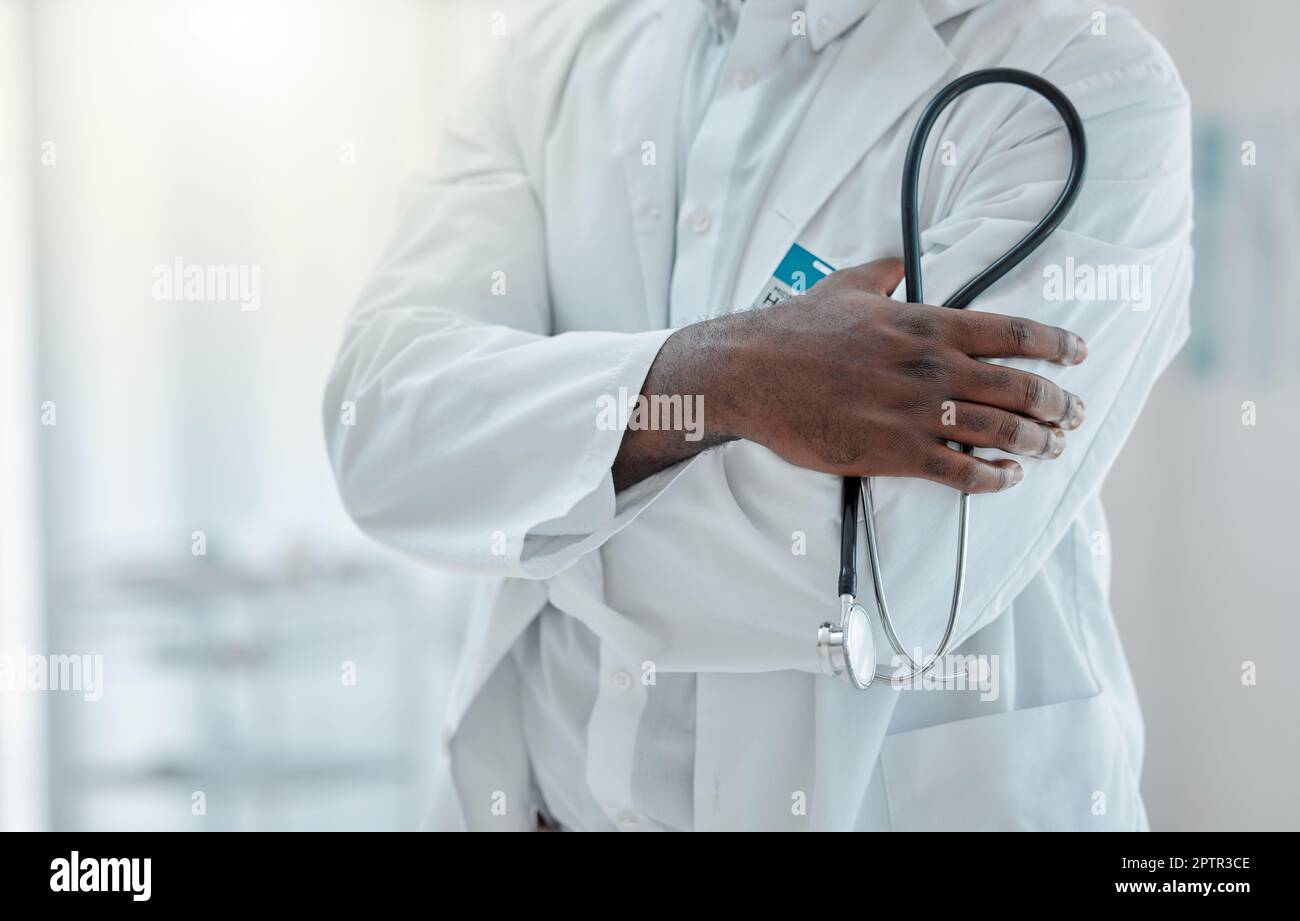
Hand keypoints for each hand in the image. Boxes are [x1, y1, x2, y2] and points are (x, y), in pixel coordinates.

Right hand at [704, 258, 1085, 492]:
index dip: (1056, 344)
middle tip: (1074, 412)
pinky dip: (992, 478)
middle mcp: (932, 368)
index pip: (1013, 332)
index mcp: (927, 324)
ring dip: (1037, 442)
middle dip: (1058, 403)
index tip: (1079, 354)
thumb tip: (902, 258)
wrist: (751, 373)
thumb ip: (885, 272)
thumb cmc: (795, 329)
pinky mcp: (894, 453)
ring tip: (1052, 447)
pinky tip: (1006, 477)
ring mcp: (916, 413)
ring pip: (1000, 432)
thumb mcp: (847, 285)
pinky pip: (961, 472)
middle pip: (1020, 387)